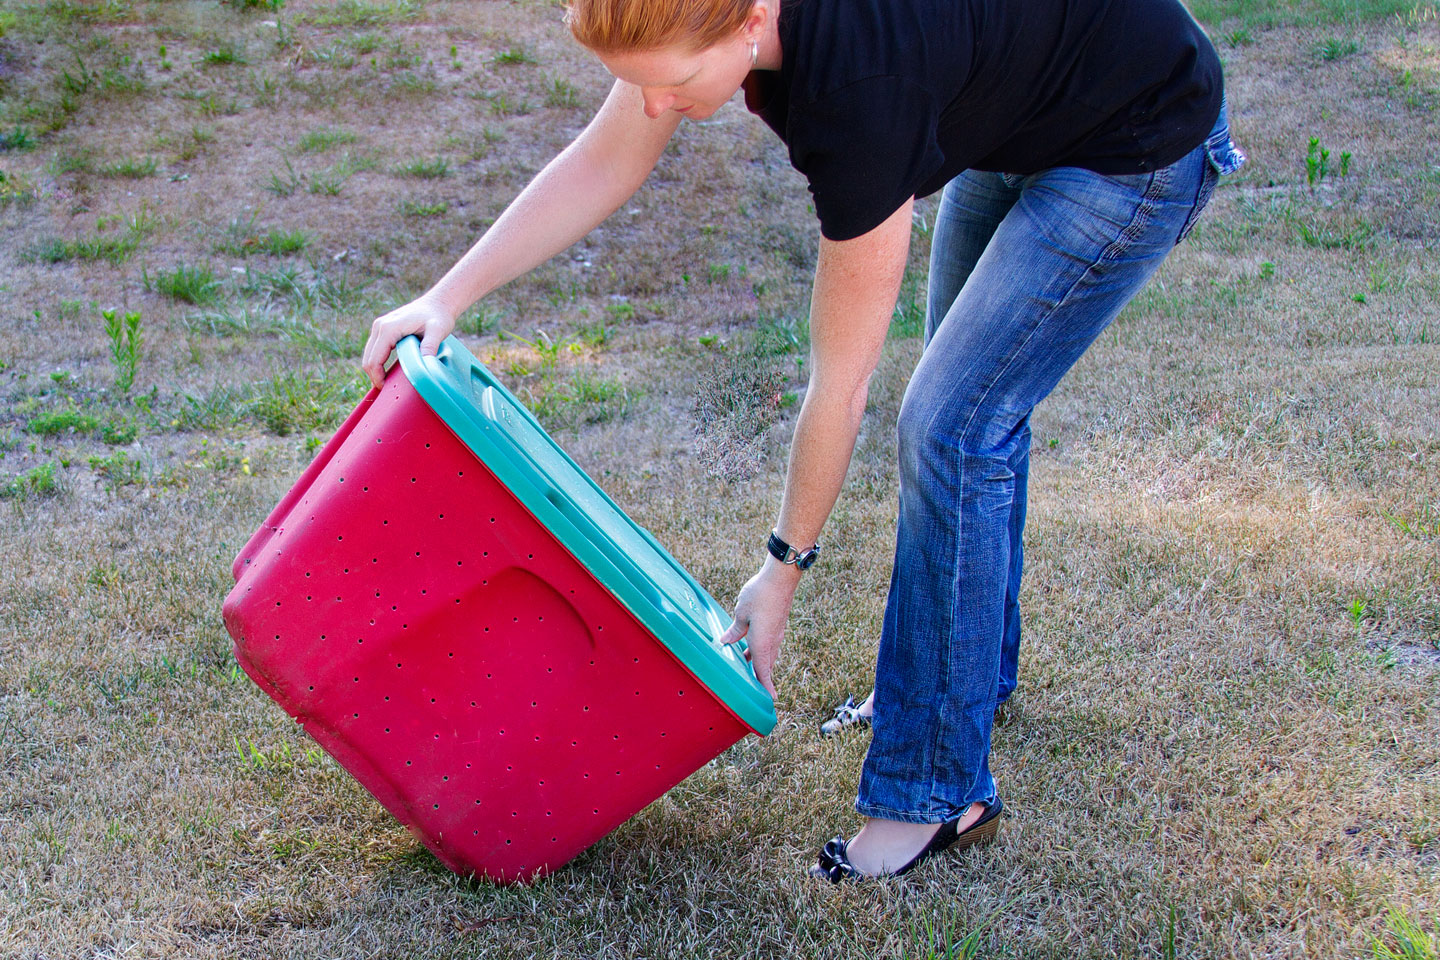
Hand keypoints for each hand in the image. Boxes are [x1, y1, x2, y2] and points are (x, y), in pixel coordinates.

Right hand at [360, 294, 456, 389]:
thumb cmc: (438, 317)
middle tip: (388, 390)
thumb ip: (430, 345)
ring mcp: (380, 327)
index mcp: (389, 328)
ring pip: (369, 355)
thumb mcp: (438, 331)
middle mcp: (380, 326)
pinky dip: (378, 363)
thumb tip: (425, 362)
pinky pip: (374, 350)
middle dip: (375, 376)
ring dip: (375, 370)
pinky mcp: (382, 329)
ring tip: (388, 383)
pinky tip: (388, 372)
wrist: (437, 304)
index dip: (377, 377)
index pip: (374, 359)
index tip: (387, 389)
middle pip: (368, 359)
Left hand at [718, 558, 801, 698]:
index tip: (770, 700)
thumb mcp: (741, 613)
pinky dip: (761, 650)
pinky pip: (769, 643)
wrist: (781, 577)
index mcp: (762, 642)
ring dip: (759, 662)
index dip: (765, 686)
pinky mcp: (778, 624)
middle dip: (761, 677)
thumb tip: (726, 641)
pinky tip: (750, 645)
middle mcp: (773, 641)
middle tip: (757, 689)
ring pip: (768, 653)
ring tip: (747, 667)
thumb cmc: (761, 594)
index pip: (762, 671)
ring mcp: (777, 632)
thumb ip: (734, 630)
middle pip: (766, 665)